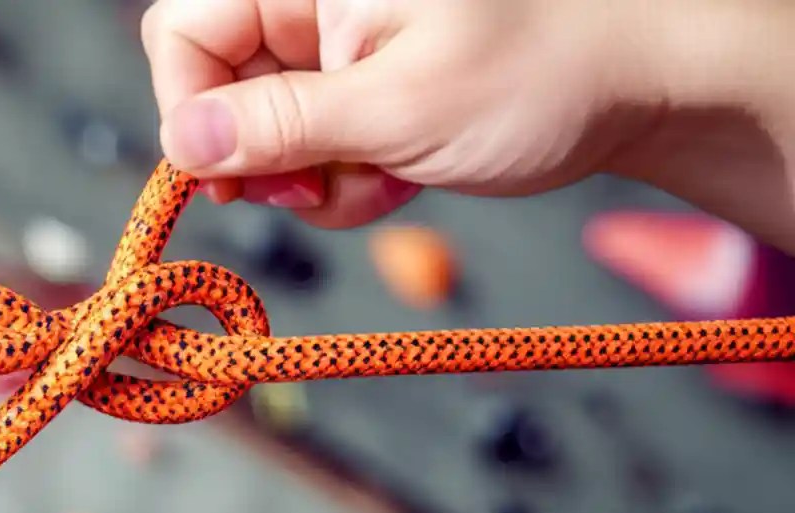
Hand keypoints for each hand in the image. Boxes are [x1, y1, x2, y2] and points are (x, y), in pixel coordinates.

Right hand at [141, 0, 794, 241]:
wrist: (638, 86)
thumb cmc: (538, 74)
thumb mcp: (398, 108)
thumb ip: (280, 126)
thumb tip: (181, 148)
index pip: (184, 31)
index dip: (191, 111)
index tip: (232, 180)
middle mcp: (311, 3)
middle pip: (219, 87)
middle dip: (265, 157)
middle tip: (321, 188)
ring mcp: (335, 47)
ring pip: (263, 130)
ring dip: (313, 178)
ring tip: (384, 175)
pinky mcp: (358, 88)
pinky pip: (310, 147)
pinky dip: (344, 179)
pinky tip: (400, 173)